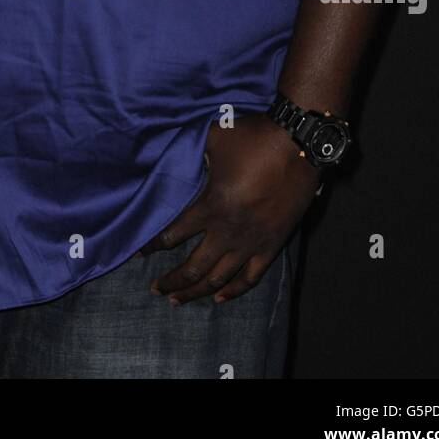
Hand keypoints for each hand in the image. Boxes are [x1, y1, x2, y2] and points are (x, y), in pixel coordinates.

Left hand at [138, 112, 320, 303]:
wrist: (300, 145)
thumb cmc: (254, 139)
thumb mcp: (214, 138)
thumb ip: (192, 149)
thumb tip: (175, 149)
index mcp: (211, 206)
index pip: (172, 235)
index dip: (152, 245)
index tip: (139, 252)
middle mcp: (228, 231)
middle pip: (193, 267)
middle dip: (172, 281)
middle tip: (155, 289)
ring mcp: (252, 242)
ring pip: (219, 279)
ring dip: (196, 292)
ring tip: (177, 300)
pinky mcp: (272, 245)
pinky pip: (251, 278)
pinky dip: (234, 291)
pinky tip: (220, 298)